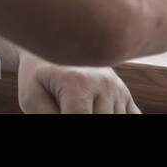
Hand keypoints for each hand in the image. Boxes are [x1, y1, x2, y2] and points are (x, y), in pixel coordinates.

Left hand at [17, 50, 140, 112]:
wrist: (57, 45)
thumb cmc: (39, 76)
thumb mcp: (32, 98)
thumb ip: (48, 116)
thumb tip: (69, 121)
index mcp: (79, 83)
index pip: (80, 117)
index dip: (67, 118)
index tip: (59, 110)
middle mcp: (104, 83)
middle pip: (100, 119)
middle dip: (84, 115)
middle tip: (67, 103)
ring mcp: (117, 88)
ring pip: (115, 119)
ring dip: (98, 115)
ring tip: (80, 101)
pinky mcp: (124, 92)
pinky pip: (133, 116)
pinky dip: (119, 115)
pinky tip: (101, 108)